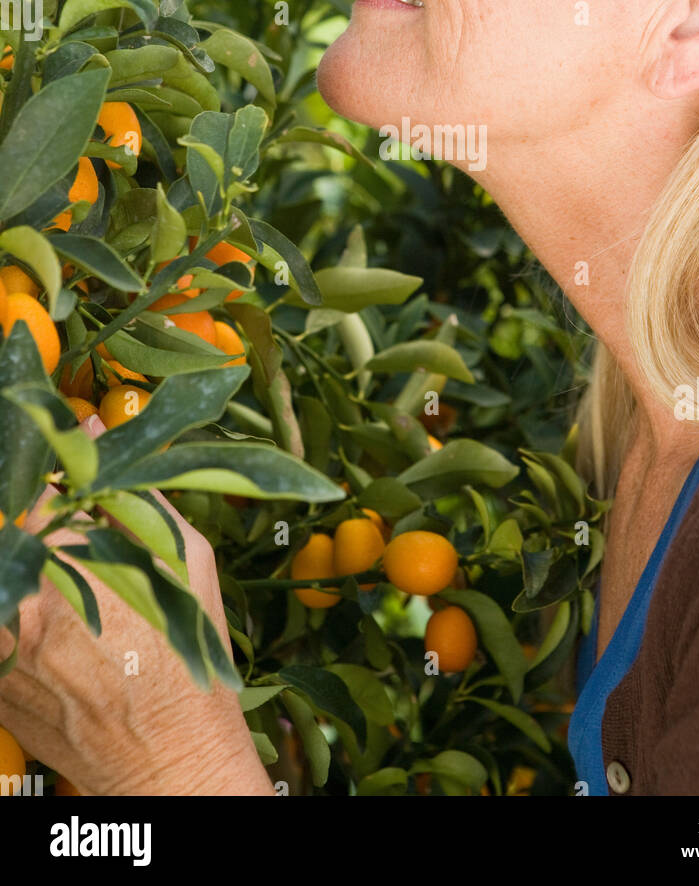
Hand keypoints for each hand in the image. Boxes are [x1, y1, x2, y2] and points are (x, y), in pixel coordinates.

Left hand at [0, 412, 273, 795]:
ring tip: (72, 598)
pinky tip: (59, 633)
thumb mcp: (185, 562)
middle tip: (72, 543)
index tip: (61, 473)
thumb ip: (136, 493)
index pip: (35, 490)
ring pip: (6, 574)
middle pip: (10, 532)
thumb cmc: (187, 662)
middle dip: (36, 526)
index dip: (50, 475)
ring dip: (28, 571)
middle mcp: (27, 602)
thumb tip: (99, 430)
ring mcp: (0, 646)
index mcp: (74, 563)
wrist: (169, 761)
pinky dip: (18, 610)